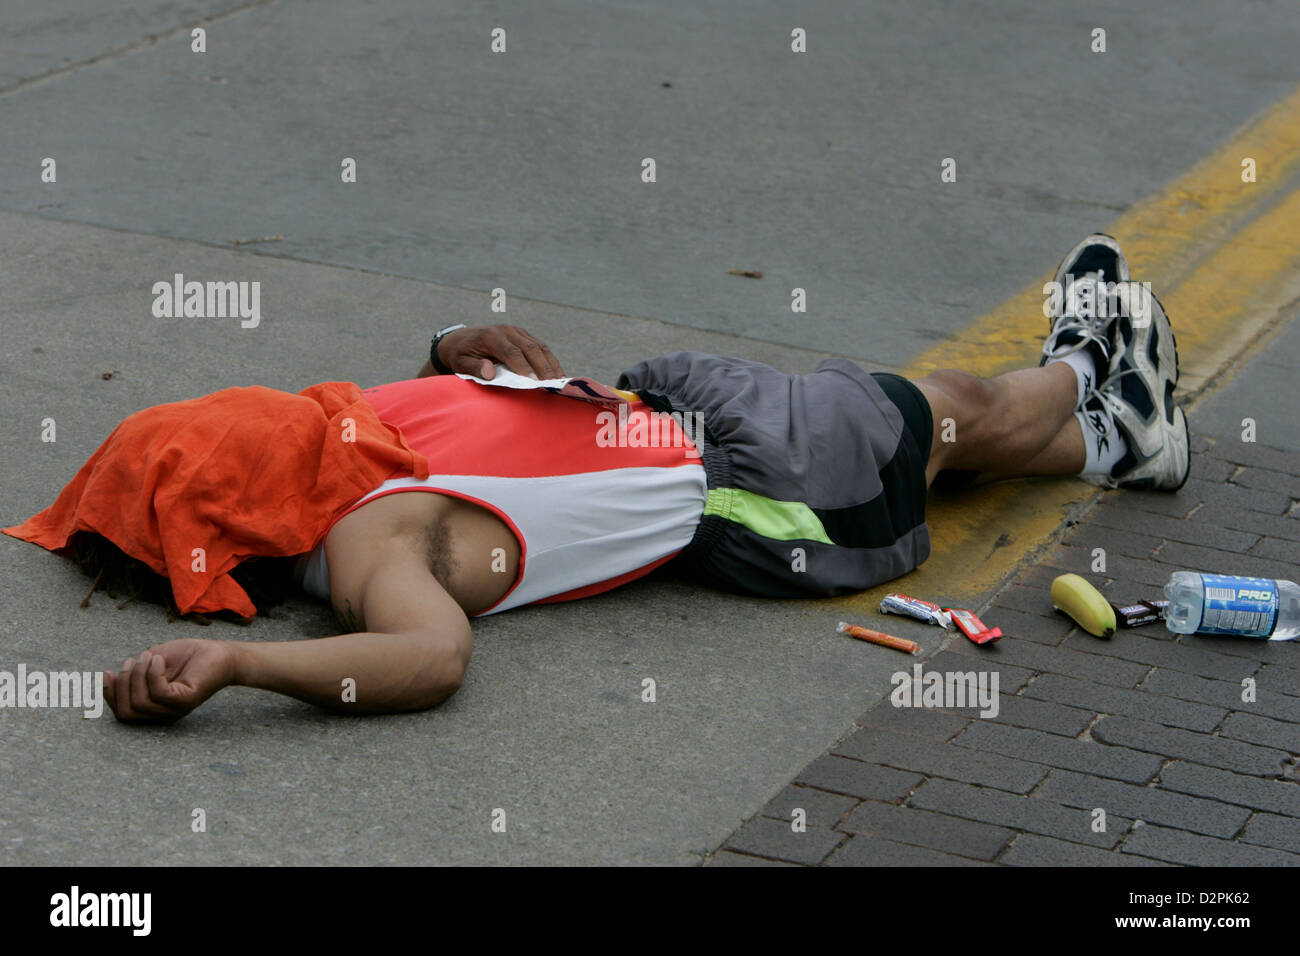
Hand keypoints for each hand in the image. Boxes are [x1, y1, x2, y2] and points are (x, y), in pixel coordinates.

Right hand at [104, 639, 236, 723]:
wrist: (218, 652)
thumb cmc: (186, 657)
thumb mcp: (151, 663)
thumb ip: (132, 673)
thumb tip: (108, 678)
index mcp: (153, 708)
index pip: (123, 714)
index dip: (109, 695)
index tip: (107, 673)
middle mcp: (163, 714)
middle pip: (128, 712)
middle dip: (123, 684)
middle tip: (133, 661)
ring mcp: (175, 710)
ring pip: (141, 702)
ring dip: (138, 674)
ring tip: (150, 657)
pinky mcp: (186, 700)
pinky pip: (159, 692)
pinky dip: (153, 673)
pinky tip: (159, 659)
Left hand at [437, 324, 564, 380]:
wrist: (462, 339)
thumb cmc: (462, 355)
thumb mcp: (461, 363)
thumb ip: (474, 368)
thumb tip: (490, 373)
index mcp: (491, 337)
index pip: (512, 352)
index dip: (524, 368)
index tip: (534, 383)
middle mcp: (507, 331)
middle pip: (531, 348)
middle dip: (543, 368)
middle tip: (553, 385)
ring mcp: (518, 332)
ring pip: (540, 347)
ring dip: (551, 364)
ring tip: (561, 381)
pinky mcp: (524, 336)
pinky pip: (541, 347)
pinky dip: (550, 361)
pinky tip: (557, 374)